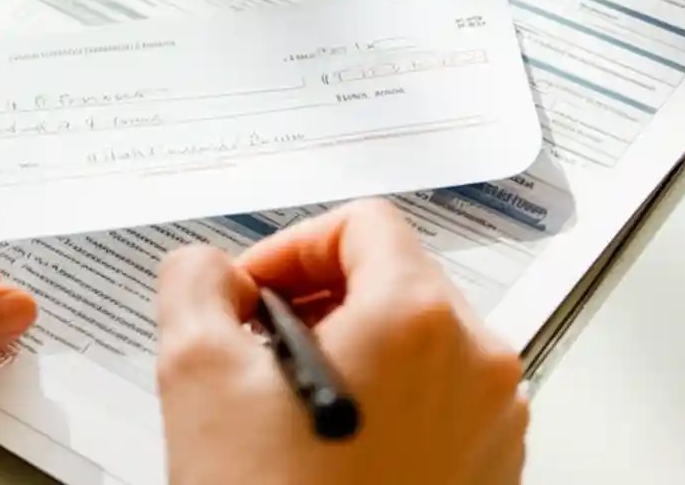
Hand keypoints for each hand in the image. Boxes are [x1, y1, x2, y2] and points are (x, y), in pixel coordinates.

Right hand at [155, 200, 527, 484]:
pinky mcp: (488, 465)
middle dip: (315, 299)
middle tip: (256, 347)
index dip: (289, 247)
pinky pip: (436, 393)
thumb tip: (207, 270)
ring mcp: (491, 418)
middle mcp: (476, 361)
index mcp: (416, 319)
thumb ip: (193, 283)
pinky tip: (326, 445)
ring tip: (286, 404)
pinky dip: (382, 395)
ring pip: (415, 335)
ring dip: (347, 347)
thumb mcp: (196, 374)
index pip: (362, 223)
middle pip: (393, 275)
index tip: (250, 293)